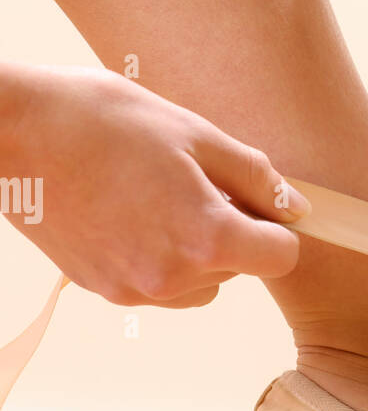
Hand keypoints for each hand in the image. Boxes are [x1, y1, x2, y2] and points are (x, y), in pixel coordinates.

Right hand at [0, 65, 306, 306]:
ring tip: (159, 197)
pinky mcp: (104, 290)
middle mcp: (172, 277)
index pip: (280, 257)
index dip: (277, 228)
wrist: (13, 133)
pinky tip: (130, 212)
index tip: (256, 201)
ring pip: (200, 284)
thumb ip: (254, 177)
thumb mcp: (194, 133)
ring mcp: (134, 290)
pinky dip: (159, 256)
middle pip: (238, 270)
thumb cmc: (102, 120)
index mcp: (204, 237)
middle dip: (230, 231)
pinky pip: (158, 285)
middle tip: (193, 182)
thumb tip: (295, 208)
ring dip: (197, 250)